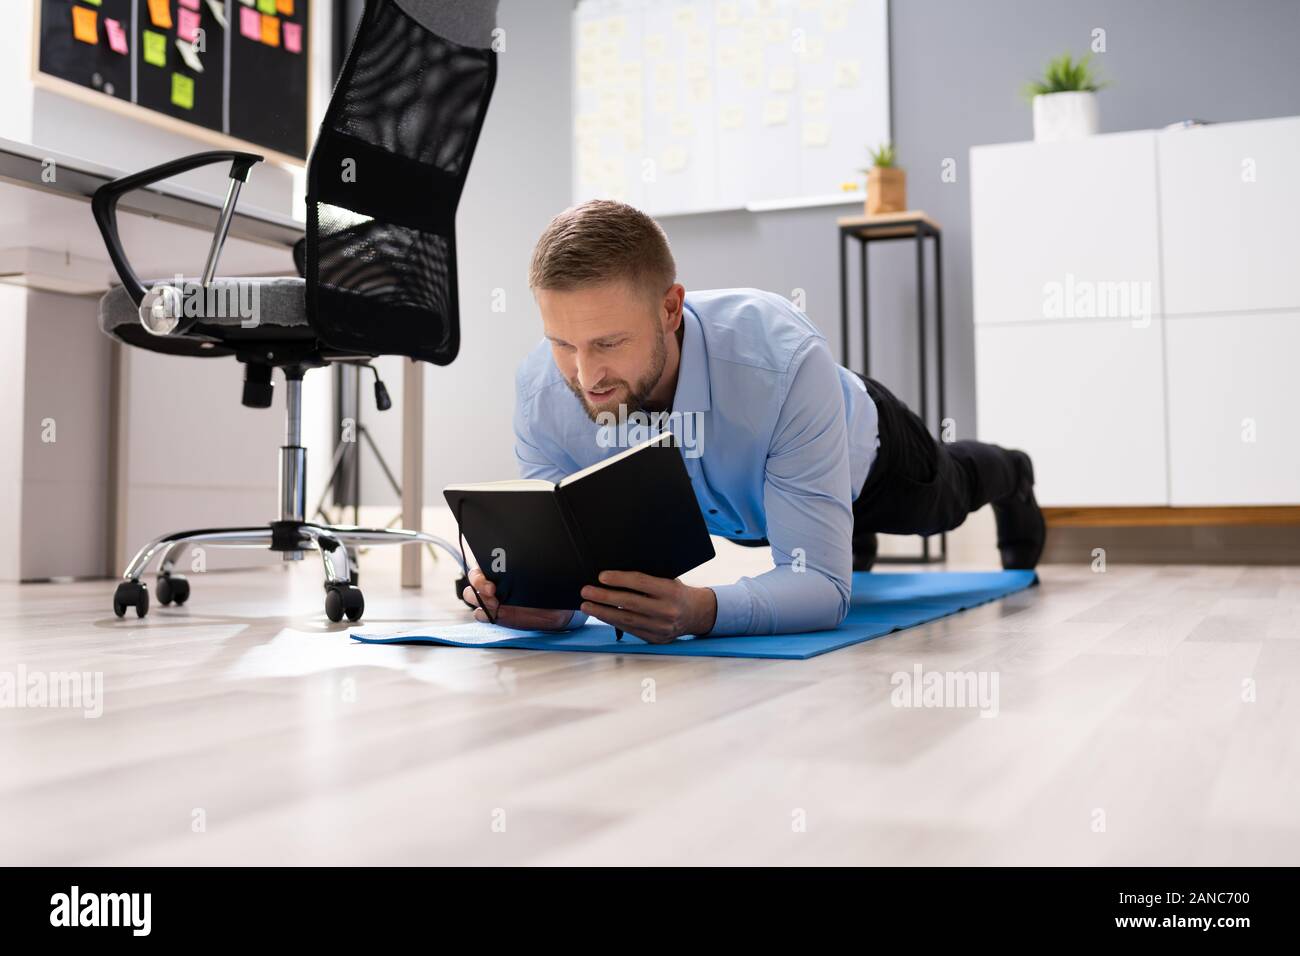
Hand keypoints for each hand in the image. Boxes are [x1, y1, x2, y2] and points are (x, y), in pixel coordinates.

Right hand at [461, 567, 573, 630]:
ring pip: (471, 595)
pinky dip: (483, 614)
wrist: (555, 610)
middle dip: (478, 583)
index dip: (482, 570)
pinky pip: (479, 614)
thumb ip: (533, 569)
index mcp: (502, 570)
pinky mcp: (494, 615)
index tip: (492, 576)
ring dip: (478, 599)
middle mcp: (493, 582)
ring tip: (495, 604)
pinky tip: (494, 614)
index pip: (483, 564)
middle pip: (473, 579)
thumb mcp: (543, 575)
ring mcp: (491, 599)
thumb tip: (529, 557)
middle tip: (492, 591)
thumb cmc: (548, 588)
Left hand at [580, 571, 716, 643]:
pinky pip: (630, 629)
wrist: (695, 614)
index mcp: (670, 591)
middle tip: (586, 591)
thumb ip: (647, 578)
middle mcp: (667, 610)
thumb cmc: (676, 591)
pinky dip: (612, 622)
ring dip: (603, 612)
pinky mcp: (655, 639)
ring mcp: (661, 627)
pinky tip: (601, 614)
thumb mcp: (667, 578)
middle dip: (604, 597)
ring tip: (587, 605)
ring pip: (626, 619)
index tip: (601, 576)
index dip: (619, 579)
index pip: (640, 583)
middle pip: (629, 603)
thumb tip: (615, 574)